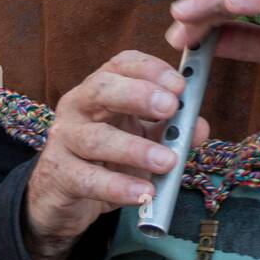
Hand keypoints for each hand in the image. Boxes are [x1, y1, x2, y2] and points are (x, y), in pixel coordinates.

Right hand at [24, 50, 208, 259]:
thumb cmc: (107, 158)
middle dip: (138, 95)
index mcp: (101, 89)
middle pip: (101, 89)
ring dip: (135, 149)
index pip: (121, 65)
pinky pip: (88, 179)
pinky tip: (144, 194)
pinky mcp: (59, 174)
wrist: (62, 195)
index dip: (151, 70)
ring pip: (96, 139)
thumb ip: (171, 131)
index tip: (180, 85)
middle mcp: (78, 106)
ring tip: (167, 162)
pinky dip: (118, 186)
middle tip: (170, 108)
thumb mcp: (143, 140)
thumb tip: (200, 128)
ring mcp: (64, 139)